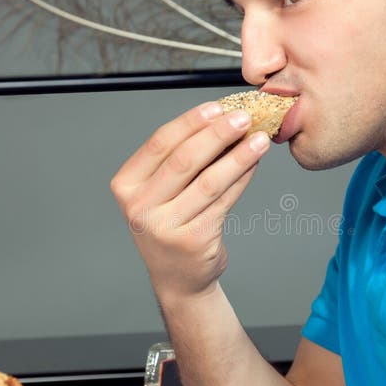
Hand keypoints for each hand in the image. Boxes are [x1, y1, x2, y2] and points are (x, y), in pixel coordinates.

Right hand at [110, 102, 270, 299]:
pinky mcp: (193, 240)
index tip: (218, 107)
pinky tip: (254, 164)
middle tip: (244, 118)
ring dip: (238, 156)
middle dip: (218, 134)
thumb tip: (221, 118)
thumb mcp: (161, 192)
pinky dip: (242, 179)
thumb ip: (179, 158)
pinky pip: (224, 201)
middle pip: (184, 160)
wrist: (178, 278)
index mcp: (126, 186)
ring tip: (260, 140)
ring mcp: (165, 227)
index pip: (159, 143)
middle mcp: (139, 207)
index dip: (191, 121)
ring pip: (209, 181)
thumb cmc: (171, 225)